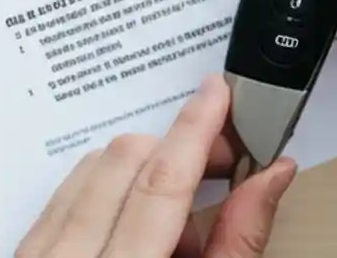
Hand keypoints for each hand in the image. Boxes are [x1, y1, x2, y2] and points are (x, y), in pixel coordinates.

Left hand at [17, 75, 296, 257]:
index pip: (161, 185)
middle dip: (179, 151)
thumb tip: (271, 178)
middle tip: (226, 168)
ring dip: (143, 173)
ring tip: (182, 220)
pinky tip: (138, 226)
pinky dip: (106, 194)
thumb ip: (240, 242)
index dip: (196, 129)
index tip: (219, 94)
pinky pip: (65, 200)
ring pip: (89, 173)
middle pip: (123, 164)